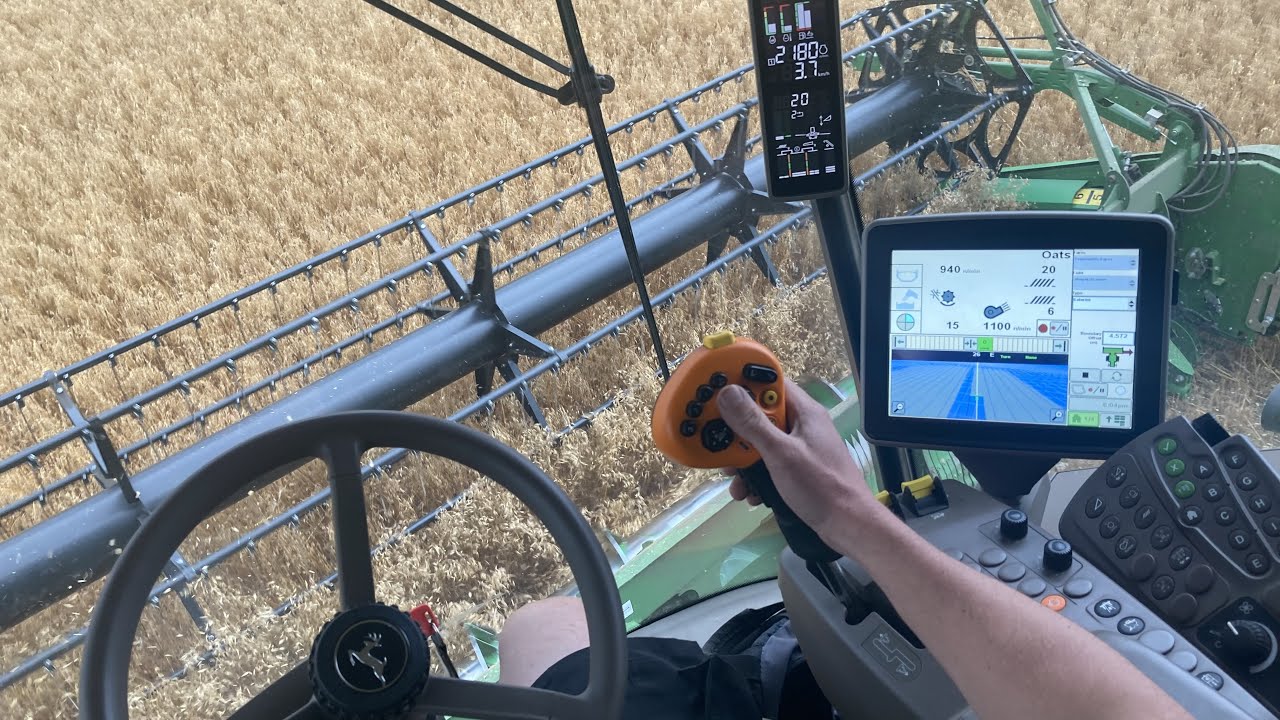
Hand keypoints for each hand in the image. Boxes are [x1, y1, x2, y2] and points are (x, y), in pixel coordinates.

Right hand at [717, 378, 877, 537]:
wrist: (848, 526)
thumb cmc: (819, 486)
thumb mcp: (781, 453)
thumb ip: (753, 424)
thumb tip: (727, 392)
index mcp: (804, 411)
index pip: (770, 382)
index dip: (743, 382)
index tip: (717, 391)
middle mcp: (801, 425)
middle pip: (761, 414)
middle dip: (737, 431)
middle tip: (717, 441)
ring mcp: (800, 448)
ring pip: (761, 442)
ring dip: (743, 460)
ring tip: (732, 477)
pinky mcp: (797, 469)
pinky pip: (768, 464)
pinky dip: (755, 476)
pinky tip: (749, 493)